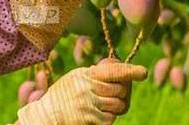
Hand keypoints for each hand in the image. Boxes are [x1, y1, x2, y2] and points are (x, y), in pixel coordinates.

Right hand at [17, 61, 147, 124]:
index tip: (143, 72)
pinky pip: (111, 118)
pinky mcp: (90, 119)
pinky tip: (94, 116)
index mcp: (83, 74)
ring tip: (100, 107)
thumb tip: (121, 71)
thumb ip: (93, 76)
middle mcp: (86, 87)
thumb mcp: (74, 80)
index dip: (130, 71)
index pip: (112, 71)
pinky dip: (107, 118)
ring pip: (118, 105)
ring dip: (114, 107)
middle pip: (120, 90)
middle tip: (111, 97)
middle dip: (119, 94)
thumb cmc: (62, 97)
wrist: (46, 115)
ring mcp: (88, 103)